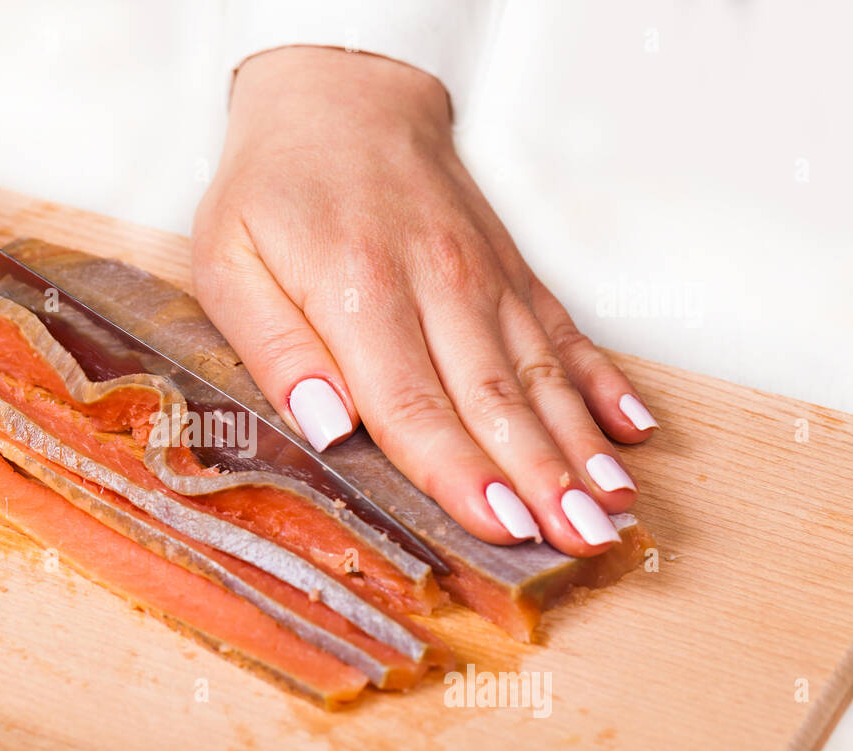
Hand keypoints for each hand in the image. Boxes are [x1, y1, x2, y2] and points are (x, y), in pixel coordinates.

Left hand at [192, 47, 657, 556]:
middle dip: (542, 478)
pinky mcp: (508, 271)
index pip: (414, 405)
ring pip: (540, 374)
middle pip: (495, 400)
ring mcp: (483, 277)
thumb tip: (325, 428)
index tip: (500, 526)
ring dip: (580, 445)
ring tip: (616, 505)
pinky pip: (563, 331)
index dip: (459, 473)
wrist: (338, 98)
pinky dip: (601, 382)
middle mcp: (437, 285)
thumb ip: (274, 349)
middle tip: (582, 541)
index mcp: (359, 293)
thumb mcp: (230, 264)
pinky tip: (632, 430)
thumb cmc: (274, 189)